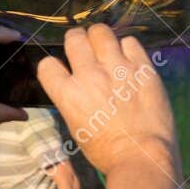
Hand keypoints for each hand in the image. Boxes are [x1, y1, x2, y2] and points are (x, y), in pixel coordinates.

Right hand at [36, 26, 176, 174]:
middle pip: (74, 38)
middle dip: (77, 42)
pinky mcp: (142, 68)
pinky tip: (129, 61)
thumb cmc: (107, 153)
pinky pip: (130, 42)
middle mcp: (90, 75)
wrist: (142, 156)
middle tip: (85, 51)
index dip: (54, 67)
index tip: (63, 71)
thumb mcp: (77, 128)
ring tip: (106, 49)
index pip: (47, 64)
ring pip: (101, 32)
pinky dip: (127, 48)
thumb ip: (72, 101)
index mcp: (68, 94)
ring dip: (100, 38)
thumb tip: (75, 85)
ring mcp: (117, 69)